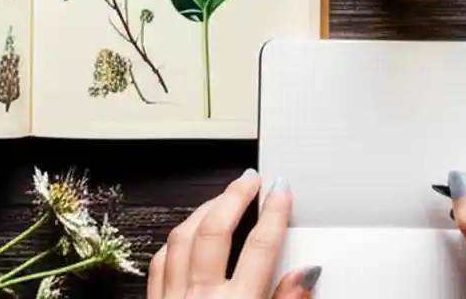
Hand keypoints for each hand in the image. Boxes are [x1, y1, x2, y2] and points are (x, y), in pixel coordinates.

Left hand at [146, 170, 320, 298]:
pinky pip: (160, 260)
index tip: (281, 190)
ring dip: (204, 211)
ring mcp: (174, 297)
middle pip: (215, 230)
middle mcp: (203, 296)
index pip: (260, 246)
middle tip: (250, 179)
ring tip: (222, 198)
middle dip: (234, 197)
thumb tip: (305, 275)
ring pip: (183, 237)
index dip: (274, 212)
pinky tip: (187, 233)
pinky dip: (176, 240)